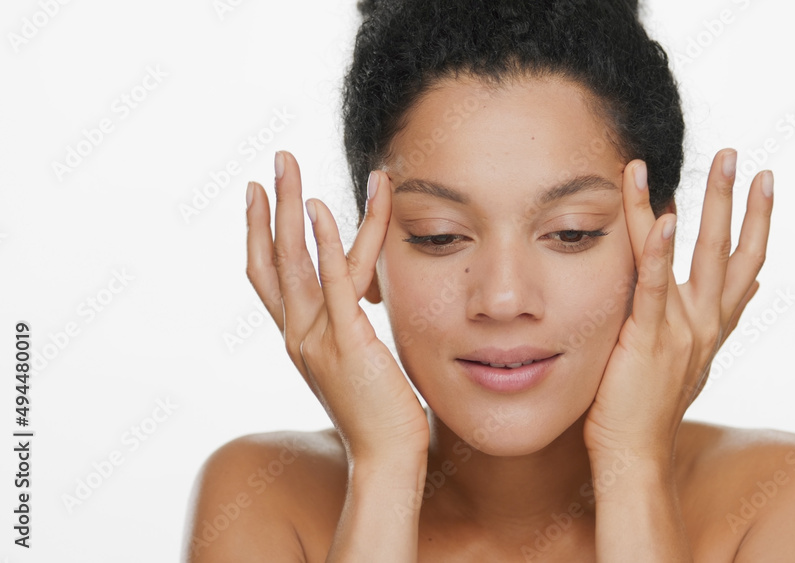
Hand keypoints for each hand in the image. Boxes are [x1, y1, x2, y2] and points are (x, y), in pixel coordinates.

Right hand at [245, 151, 428, 461]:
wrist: (386, 457)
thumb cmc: (380, 413)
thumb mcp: (356, 362)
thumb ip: (349, 328)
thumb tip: (359, 302)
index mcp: (299, 338)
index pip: (270, 275)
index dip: (261, 232)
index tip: (261, 193)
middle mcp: (298, 333)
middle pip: (273, 257)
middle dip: (272, 204)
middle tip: (276, 159)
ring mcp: (317, 337)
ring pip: (294, 260)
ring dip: (290, 205)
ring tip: (287, 163)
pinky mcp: (347, 341)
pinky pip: (332, 282)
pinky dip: (324, 242)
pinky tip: (320, 207)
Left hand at [583, 149, 772, 459]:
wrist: (635, 457)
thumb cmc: (646, 409)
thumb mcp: (686, 361)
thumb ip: (709, 325)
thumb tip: (746, 294)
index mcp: (713, 327)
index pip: (745, 266)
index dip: (757, 223)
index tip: (765, 182)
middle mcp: (706, 324)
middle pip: (731, 251)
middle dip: (735, 200)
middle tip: (738, 155)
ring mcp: (682, 329)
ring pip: (700, 255)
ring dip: (708, 204)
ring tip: (716, 161)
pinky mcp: (650, 336)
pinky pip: (655, 285)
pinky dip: (658, 250)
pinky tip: (661, 215)